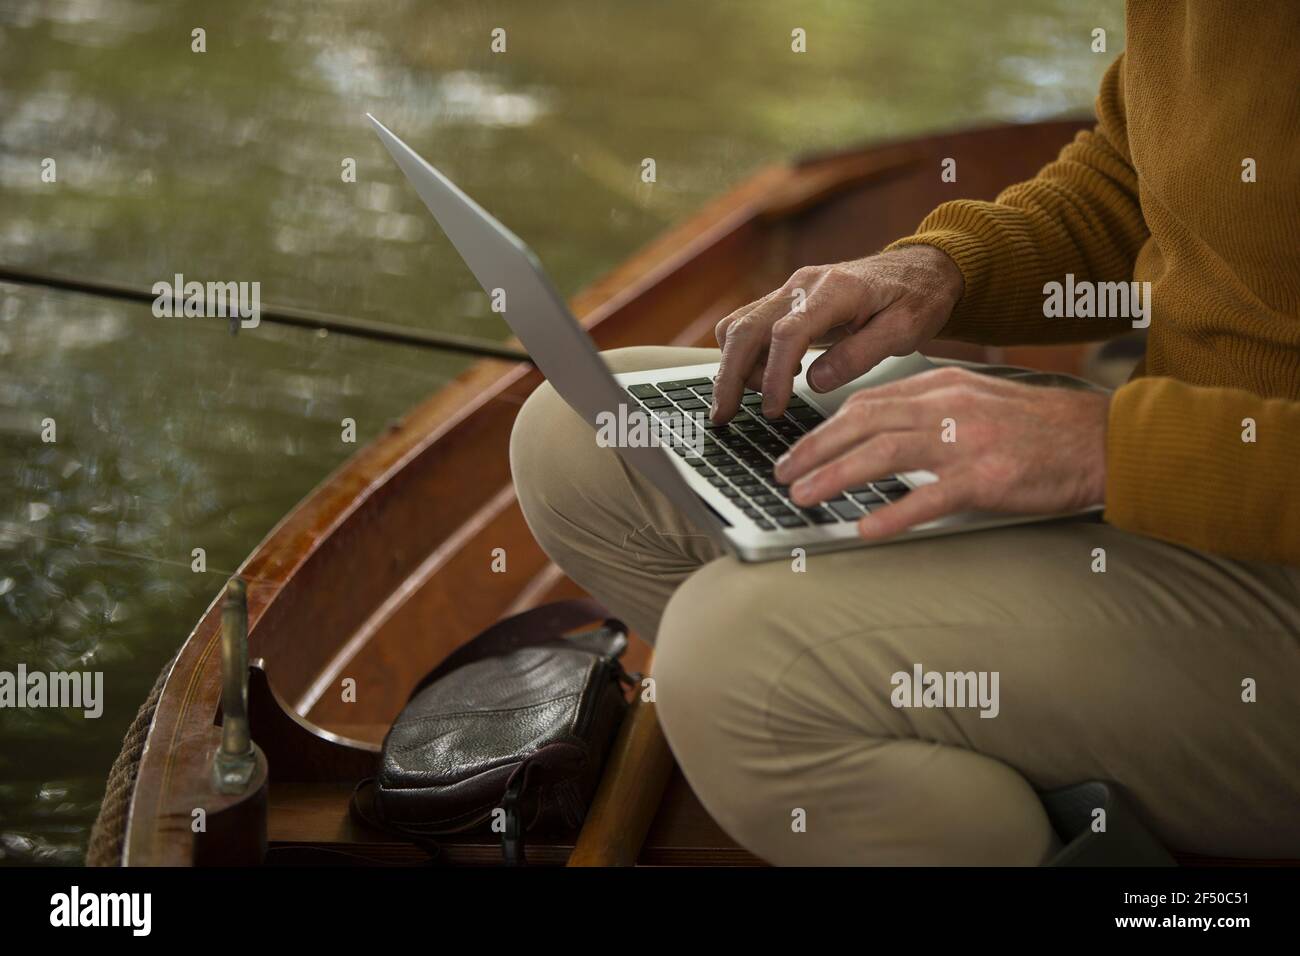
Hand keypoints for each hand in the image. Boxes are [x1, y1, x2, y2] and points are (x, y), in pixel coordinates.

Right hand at [710, 245, 962, 422]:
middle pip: (746, 327)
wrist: (921, 267)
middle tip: (722, 416)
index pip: (787, 333)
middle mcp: (803, 285)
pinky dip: (746, 355)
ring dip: (734, 366)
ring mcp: (790, 290)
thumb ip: (861, 354)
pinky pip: (749, 325)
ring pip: (739, 325)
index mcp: (835, 290)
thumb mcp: (906, 329)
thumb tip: (816, 381)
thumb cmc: (917, 297)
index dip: (773, 375)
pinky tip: (768, 379)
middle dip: (729, 375)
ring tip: (752, 401)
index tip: (773, 410)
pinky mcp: (785, 300)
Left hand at [773, 366, 1110, 540]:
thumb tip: (876, 428)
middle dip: (813, 449)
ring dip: (834, 476)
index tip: (797, 449)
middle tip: (782, 474)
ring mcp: (966, 442)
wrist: (1102, 440)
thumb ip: (930, 408)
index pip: (865, 402)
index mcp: (942, 386)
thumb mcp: (977, 399)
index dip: (823, 428)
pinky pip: (929, 498)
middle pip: (862, 423)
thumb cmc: (1038, 427)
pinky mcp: (987, 480)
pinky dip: (892, 514)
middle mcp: (947, 407)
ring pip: (882, 455)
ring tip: (803, 496)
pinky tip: (865, 529)